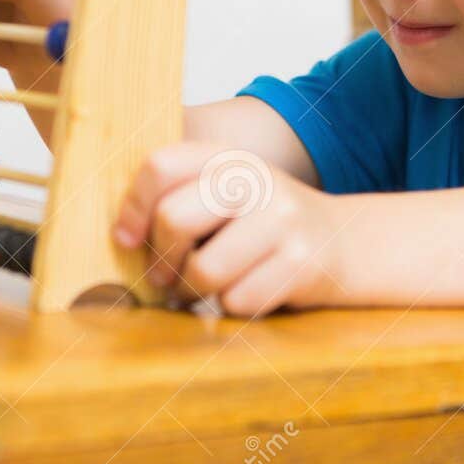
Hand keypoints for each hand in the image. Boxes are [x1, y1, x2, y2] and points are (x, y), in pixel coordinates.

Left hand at [113, 142, 344, 316]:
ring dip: (193, 292)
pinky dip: (232, 307)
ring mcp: (281, 218)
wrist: (342, 241)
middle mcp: (255, 178)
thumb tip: (121, 234)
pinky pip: (237, 300)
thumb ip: (179, 197)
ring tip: (202, 289)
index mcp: (227, 156)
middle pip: (175, 219)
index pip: (161, 166)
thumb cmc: (263, 226)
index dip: (133, 208)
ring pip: (204, 270)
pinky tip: (244, 293)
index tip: (128, 239)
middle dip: (162, 261)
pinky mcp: (301, 260)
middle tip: (165, 276)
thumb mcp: (226, 194)